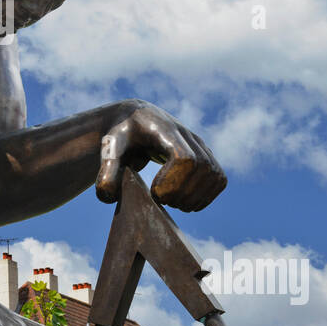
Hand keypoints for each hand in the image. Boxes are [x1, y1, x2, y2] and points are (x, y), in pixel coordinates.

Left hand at [95, 100, 225, 211]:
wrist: (134, 122)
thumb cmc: (121, 137)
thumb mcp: (109, 150)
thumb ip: (107, 170)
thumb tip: (110, 196)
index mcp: (164, 129)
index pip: (185, 157)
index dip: (173, 181)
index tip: (154, 191)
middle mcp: (187, 135)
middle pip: (202, 169)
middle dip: (183, 193)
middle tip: (161, 201)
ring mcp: (200, 145)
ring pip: (214, 175)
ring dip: (196, 197)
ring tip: (173, 203)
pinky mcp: (206, 156)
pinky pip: (219, 179)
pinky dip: (207, 196)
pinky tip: (186, 202)